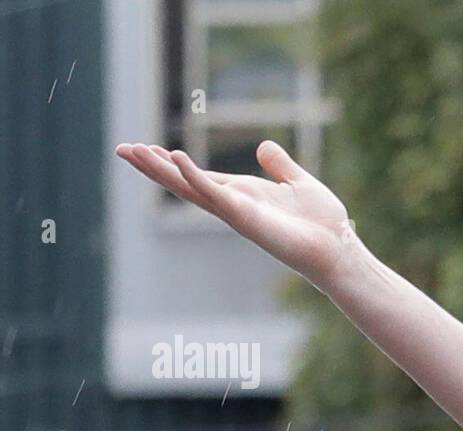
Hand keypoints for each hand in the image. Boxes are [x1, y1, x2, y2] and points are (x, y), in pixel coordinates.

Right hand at [114, 140, 354, 289]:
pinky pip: (214, 194)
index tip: (145, 149)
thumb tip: (264, 147)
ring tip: (133, 151)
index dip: (172, 163)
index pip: (198, 177)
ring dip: (161, 170)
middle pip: (184, 182)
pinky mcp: (245, 217)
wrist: (338, 248)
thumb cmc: (323, 223)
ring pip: (189, 188)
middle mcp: (234, 204)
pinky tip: (175, 158)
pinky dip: (195, 176)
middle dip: (153, 167)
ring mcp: (236, 212)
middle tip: (121, 149)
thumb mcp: (299, 183)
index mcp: (243, 194)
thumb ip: (280, 166)